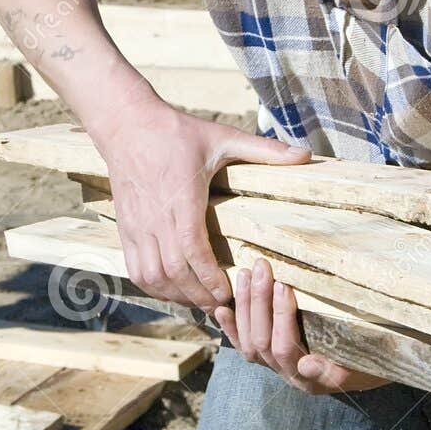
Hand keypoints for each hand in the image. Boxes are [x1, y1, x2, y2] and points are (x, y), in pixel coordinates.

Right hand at [90, 96, 310, 311]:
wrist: (128, 125)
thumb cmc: (176, 132)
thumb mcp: (222, 137)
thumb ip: (263, 149)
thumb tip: (305, 153)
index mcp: (183, 198)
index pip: (193, 250)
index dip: (210, 277)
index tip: (228, 291)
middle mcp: (157, 217)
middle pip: (174, 272)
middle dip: (199, 294)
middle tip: (221, 305)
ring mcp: (138, 225)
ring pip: (153, 276)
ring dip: (176, 294)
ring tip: (200, 300)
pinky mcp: (125, 228)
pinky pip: (135, 269)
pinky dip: (154, 286)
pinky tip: (172, 289)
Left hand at [214, 255, 389, 395]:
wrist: (375, 369)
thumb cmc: (373, 363)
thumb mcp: (362, 367)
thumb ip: (335, 371)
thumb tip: (306, 364)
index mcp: (309, 378)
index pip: (283, 347)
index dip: (280, 316)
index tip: (283, 285)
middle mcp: (288, 375)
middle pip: (261, 340)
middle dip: (259, 301)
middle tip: (263, 267)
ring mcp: (276, 367)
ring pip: (249, 341)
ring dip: (245, 306)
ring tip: (247, 273)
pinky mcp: (269, 358)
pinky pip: (244, 346)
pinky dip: (232, 327)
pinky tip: (222, 308)